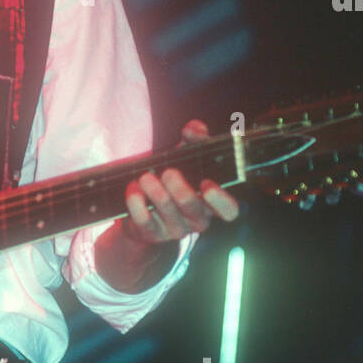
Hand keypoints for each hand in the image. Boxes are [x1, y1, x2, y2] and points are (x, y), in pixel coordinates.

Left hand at [122, 119, 239, 244]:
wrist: (140, 206)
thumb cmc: (171, 179)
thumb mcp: (184, 157)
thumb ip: (193, 140)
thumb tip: (195, 128)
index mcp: (211, 202)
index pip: (229, 211)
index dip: (221, 200)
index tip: (207, 184)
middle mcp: (197, 219)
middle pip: (194, 209)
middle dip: (181, 190)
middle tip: (168, 172)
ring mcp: (175, 229)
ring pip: (169, 214)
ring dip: (156, 192)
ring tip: (146, 176)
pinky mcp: (152, 234)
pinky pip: (145, 221)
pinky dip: (137, 203)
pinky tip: (133, 188)